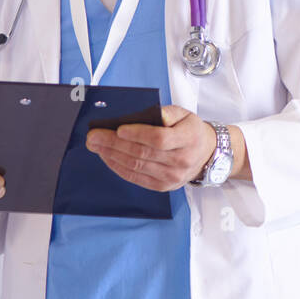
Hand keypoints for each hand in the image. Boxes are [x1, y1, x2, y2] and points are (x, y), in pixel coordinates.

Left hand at [85, 105, 216, 190]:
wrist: (204, 153)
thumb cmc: (190, 130)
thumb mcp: (184, 114)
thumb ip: (168, 112)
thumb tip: (150, 115)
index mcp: (189, 138)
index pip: (160, 139)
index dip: (138, 134)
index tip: (119, 129)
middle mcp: (182, 160)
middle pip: (143, 153)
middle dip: (114, 144)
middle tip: (95, 136)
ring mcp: (172, 176)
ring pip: (136, 166)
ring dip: (112, 155)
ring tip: (96, 145)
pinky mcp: (163, 186)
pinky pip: (135, 177)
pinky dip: (118, 167)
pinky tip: (107, 157)